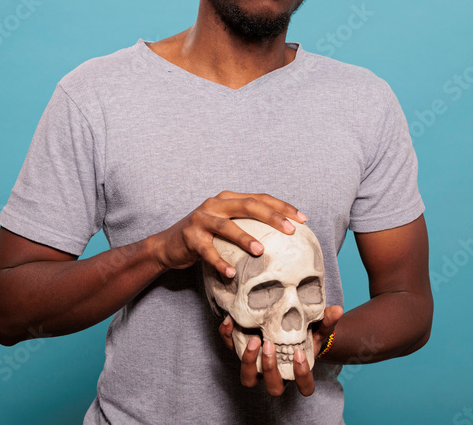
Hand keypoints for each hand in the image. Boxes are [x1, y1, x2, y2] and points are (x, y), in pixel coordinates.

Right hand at [151, 191, 306, 276]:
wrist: (169, 245)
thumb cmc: (206, 236)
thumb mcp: (226, 225)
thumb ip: (248, 224)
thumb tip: (283, 236)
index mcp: (228, 199)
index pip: (259, 198)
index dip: (282, 206)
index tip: (303, 219)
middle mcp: (215, 204)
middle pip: (247, 205)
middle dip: (271, 216)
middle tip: (291, 230)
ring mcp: (201, 219)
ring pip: (226, 226)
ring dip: (244, 238)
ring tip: (261, 250)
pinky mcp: (190, 237)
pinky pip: (207, 251)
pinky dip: (220, 262)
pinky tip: (232, 274)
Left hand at [218, 305, 343, 396]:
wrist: (287, 324)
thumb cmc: (305, 332)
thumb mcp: (318, 327)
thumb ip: (326, 321)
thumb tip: (337, 309)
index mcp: (297, 372)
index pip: (304, 387)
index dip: (301, 376)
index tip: (298, 354)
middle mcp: (277, 375)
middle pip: (274, 387)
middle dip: (270, 369)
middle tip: (269, 345)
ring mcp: (257, 367)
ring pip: (248, 379)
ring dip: (248, 361)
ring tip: (253, 339)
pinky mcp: (241, 352)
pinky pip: (230, 350)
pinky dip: (227, 337)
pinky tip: (230, 322)